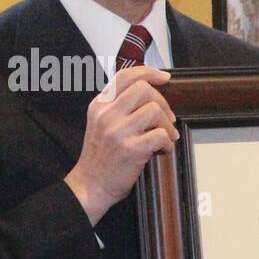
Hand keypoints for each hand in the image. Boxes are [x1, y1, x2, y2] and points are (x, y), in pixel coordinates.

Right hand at [64, 65, 177, 225]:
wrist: (91, 186)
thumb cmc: (101, 156)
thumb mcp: (101, 124)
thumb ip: (118, 106)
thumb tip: (149, 92)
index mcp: (99, 105)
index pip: (124, 76)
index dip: (148, 72)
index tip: (164, 77)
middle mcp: (107, 114)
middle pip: (144, 89)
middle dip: (163, 103)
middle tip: (167, 119)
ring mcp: (118, 131)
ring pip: (156, 110)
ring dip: (168, 126)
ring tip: (165, 138)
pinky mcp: (132, 149)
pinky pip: (161, 135)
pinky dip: (168, 143)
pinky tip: (161, 151)